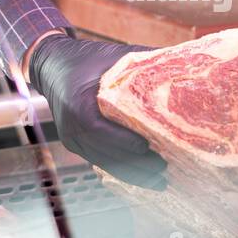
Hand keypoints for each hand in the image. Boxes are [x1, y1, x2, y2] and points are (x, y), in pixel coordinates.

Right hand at [28, 35, 166, 189]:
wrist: (53, 65)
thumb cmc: (88, 58)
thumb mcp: (114, 56)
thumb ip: (144, 60)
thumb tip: (183, 61)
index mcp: (78, 103)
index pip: (97, 128)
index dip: (121, 140)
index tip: (146, 146)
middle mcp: (71, 125)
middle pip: (103, 153)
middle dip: (134, 165)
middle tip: (164, 170)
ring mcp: (72, 138)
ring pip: (103, 163)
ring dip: (131, 175)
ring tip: (159, 181)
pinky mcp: (76, 145)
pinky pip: (99, 162)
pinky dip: (121, 172)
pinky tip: (142, 178)